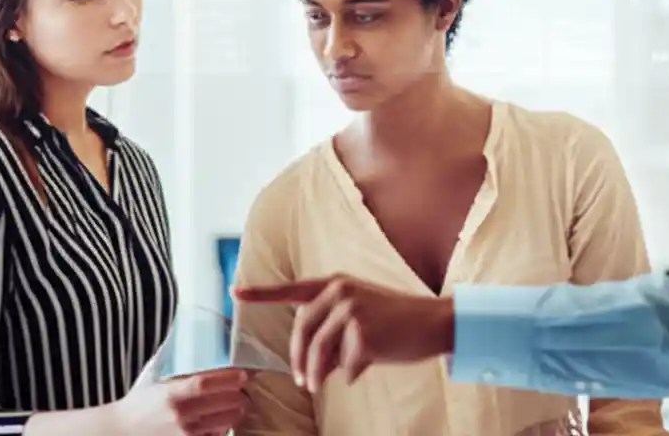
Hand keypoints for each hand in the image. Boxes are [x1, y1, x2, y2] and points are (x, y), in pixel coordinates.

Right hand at [110, 367, 248, 434]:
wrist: (119, 433)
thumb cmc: (138, 405)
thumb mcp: (154, 381)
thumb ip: (174, 367)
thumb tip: (192, 344)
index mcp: (170, 394)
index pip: (205, 383)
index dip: (229, 378)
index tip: (244, 374)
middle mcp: (179, 415)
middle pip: (222, 403)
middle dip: (239, 396)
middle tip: (244, 391)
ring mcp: (184, 435)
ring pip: (225, 422)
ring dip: (236, 413)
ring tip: (238, 406)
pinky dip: (223, 430)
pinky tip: (222, 424)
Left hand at [235, 274, 453, 392]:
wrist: (434, 322)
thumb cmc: (396, 323)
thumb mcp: (360, 317)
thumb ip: (330, 333)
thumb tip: (310, 367)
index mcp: (336, 283)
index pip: (293, 290)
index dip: (262, 293)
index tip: (235, 292)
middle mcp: (340, 291)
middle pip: (302, 331)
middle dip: (297, 359)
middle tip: (301, 382)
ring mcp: (352, 310)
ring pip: (319, 352)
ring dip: (315, 374)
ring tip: (316, 385)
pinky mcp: (364, 333)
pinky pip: (344, 366)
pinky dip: (350, 374)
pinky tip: (366, 368)